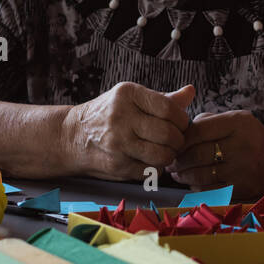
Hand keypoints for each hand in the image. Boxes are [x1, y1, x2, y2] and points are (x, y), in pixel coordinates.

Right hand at [62, 82, 193, 181]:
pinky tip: (149, 160)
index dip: (182, 120)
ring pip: (162, 155)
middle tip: (175, 141)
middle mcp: (121, 117)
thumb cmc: (109, 114)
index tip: (180, 124)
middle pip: (169, 134)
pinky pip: (150, 171)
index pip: (169, 109)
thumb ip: (164, 98)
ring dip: (169, 156)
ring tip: (164, 150)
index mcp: (128, 94)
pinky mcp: (116, 165)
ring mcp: (117, 142)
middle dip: (178, 140)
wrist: (72, 136)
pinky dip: (156, 169)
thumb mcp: (132, 99)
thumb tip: (191, 92)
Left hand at [168, 109, 263, 198]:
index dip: (180, 139)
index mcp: (238, 123)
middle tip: (170, 161)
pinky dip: (194, 186)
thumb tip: (179, 132)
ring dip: (182, 174)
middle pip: (196, 154)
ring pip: (199, 174)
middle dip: (178, 159)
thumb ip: (208, 122)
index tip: (173, 143)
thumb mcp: (236, 120)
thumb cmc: (250, 138)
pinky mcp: (240, 188)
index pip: (198, 130)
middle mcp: (241, 145)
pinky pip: (208, 189)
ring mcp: (241, 169)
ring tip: (176, 172)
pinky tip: (191, 181)